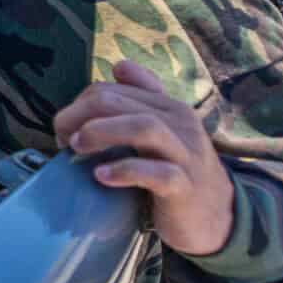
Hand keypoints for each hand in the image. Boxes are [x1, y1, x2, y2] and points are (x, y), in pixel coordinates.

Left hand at [52, 60, 234, 255]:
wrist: (219, 217)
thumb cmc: (179, 171)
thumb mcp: (163, 130)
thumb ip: (143, 98)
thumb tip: (120, 66)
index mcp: (168, 108)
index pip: (111, 90)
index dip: (78, 106)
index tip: (65, 131)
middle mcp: (179, 124)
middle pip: (118, 102)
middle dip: (79, 116)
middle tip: (63, 140)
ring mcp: (185, 155)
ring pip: (143, 127)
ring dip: (100, 132)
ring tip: (77, 147)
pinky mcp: (185, 187)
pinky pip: (157, 173)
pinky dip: (125, 170)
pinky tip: (101, 176)